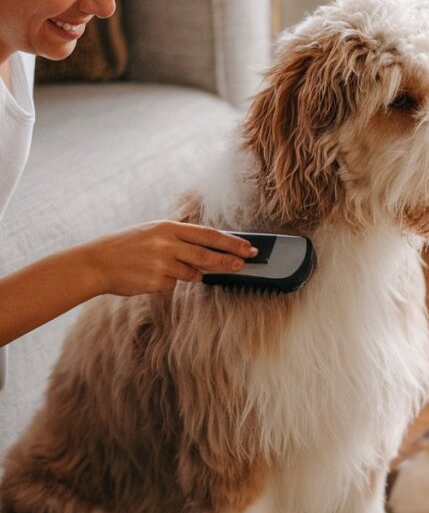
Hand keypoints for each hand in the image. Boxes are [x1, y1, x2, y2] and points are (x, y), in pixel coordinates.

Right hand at [81, 221, 256, 295]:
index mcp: (169, 228)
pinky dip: (167, 282)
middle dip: (229, 261)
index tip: (248, 248)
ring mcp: (163, 264)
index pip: (209, 235)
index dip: (231, 242)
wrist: (97, 262)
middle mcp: (168, 244)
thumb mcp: (154, 232)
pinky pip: (173, 285)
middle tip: (244, 265)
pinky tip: (149, 275)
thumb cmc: (128, 246)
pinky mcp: (157, 282)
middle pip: (208, 255)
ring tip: (165, 265)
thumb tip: (211, 250)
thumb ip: (180, 239)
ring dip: (189, 273)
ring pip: (193, 273)